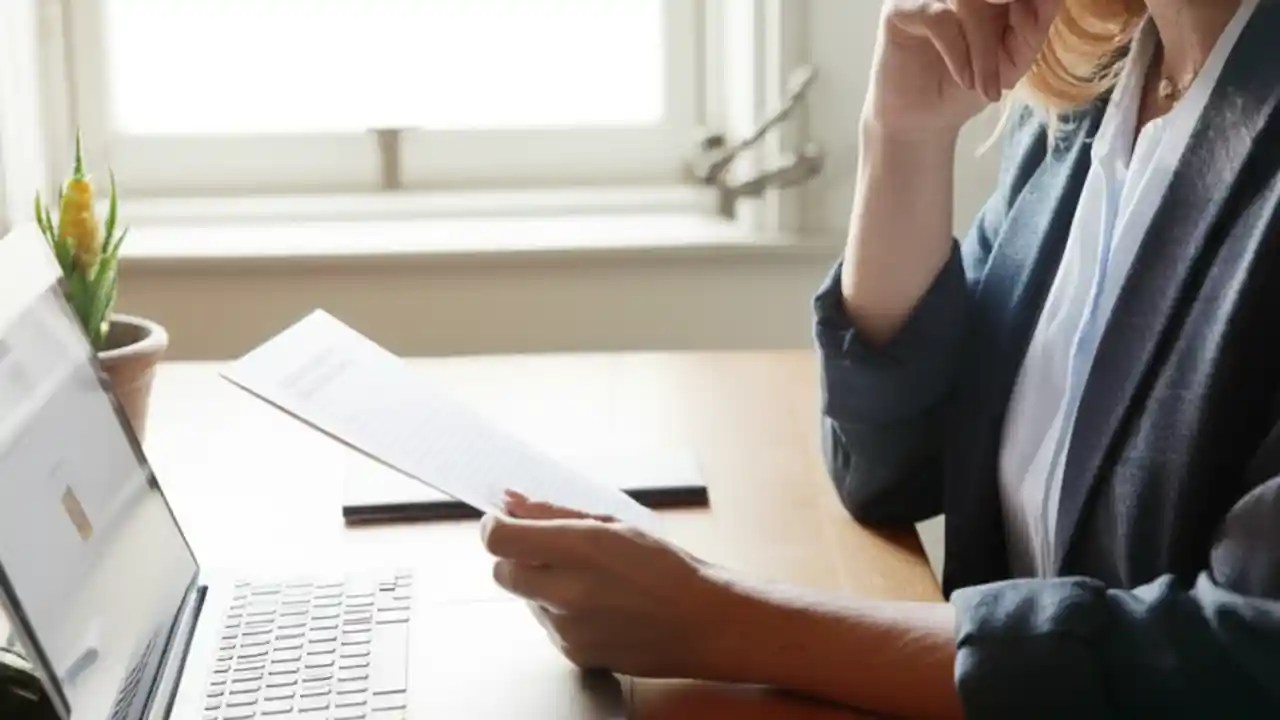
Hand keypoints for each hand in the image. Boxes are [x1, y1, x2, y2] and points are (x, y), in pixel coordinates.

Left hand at [480, 492, 743, 677]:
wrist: (702, 623)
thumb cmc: (666, 568)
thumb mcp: (613, 525)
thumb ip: (555, 513)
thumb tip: (512, 502)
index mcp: (580, 548)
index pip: (500, 539)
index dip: (494, 526)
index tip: (502, 520)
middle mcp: (569, 591)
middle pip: (501, 572)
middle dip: (516, 558)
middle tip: (547, 550)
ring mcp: (569, 628)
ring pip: (525, 600)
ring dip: (541, 585)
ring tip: (588, 580)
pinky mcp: (574, 654)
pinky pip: (547, 625)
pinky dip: (560, 612)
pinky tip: (597, 606)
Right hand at [868, 0, 1061, 133]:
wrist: (924, 121)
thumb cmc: (967, 87)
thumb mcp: (1011, 61)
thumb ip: (1033, 27)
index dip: (1030, 1)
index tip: (1038, 24)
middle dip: (1014, 11)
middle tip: (1027, 31)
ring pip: (967, 1)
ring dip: (982, 47)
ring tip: (986, 85)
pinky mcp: (900, 9)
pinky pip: (938, 17)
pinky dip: (957, 52)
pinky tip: (964, 79)